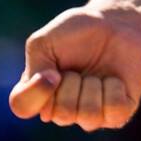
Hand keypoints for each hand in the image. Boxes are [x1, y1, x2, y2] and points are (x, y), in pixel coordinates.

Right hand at [9, 2, 140, 130]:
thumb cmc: (78, 32)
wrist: (117, 24)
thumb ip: (35, 65)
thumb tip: (47, 85)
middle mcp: (60, 110)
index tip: (53, 72)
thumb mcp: (46, 41)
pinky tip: (114, 79)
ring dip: (94, 87)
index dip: (37, 92)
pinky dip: (115, 89)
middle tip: (79, 67)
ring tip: (97, 73)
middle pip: (62, 114)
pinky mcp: (117, 114)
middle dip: (73, 83)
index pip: (23, 108)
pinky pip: (114, 112)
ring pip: (88, 116)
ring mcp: (88, 115)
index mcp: (36, 92)